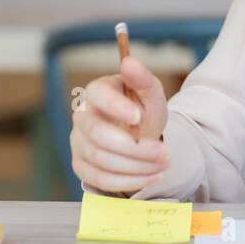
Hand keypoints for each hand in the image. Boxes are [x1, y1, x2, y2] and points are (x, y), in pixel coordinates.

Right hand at [71, 56, 170, 193]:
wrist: (141, 134)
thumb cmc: (143, 109)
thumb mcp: (150, 92)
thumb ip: (142, 78)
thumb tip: (129, 62)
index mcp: (97, 92)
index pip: (98, 96)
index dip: (117, 107)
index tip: (140, 116)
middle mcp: (82, 117)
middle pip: (98, 135)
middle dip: (135, 148)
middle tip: (165, 154)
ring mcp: (78, 143)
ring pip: (101, 160)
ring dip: (137, 167)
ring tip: (164, 165)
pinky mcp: (81, 166)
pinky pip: (100, 179)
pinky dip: (129, 181)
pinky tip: (152, 176)